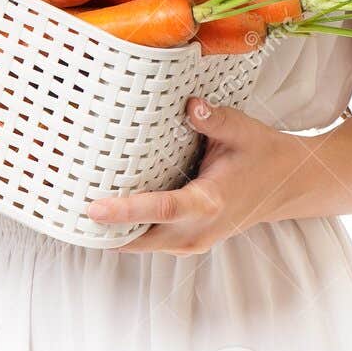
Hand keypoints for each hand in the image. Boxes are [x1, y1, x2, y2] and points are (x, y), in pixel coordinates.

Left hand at [86, 97, 303, 253]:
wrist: (289, 185)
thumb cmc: (263, 154)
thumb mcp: (242, 130)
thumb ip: (213, 119)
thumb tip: (189, 105)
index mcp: (209, 202)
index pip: (161, 209)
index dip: (125, 210)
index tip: (92, 208)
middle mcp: (199, 230)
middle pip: (140, 238)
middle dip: (102, 230)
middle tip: (62, 211)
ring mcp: (193, 241)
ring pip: (142, 245)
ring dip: (111, 233)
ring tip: (71, 214)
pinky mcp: (189, 241)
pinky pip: (150, 242)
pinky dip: (126, 232)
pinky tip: (102, 216)